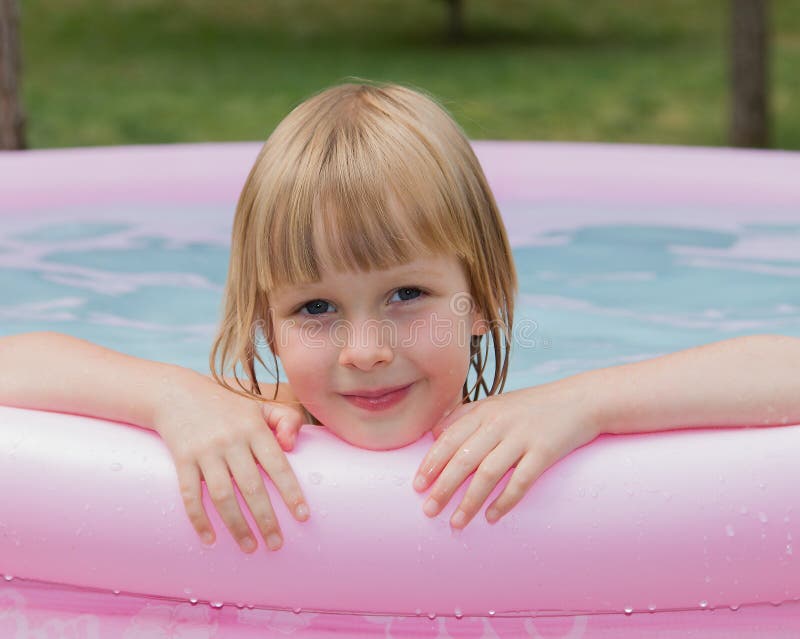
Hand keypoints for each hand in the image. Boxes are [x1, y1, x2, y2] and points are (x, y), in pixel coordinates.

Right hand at [153, 370, 309, 552]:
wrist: (176, 393)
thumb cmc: (226, 406)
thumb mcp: (259, 406)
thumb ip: (286, 420)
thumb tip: (292, 447)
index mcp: (254, 427)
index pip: (277, 464)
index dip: (291, 492)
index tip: (303, 516)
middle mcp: (231, 440)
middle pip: (251, 486)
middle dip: (266, 519)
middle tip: (277, 544)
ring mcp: (205, 450)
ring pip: (222, 495)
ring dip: (236, 525)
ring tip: (249, 548)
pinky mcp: (182, 459)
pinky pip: (190, 494)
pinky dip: (199, 519)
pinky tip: (210, 539)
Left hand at [413, 378, 598, 528]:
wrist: (581, 400)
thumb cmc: (534, 406)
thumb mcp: (497, 403)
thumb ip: (465, 415)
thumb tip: (435, 433)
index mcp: (484, 411)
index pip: (449, 438)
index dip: (431, 463)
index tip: (417, 486)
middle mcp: (499, 423)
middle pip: (464, 458)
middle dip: (443, 487)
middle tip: (428, 511)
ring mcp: (523, 437)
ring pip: (488, 473)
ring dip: (469, 501)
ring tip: (455, 523)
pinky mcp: (545, 451)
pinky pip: (521, 481)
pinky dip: (504, 501)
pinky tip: (491, 517)